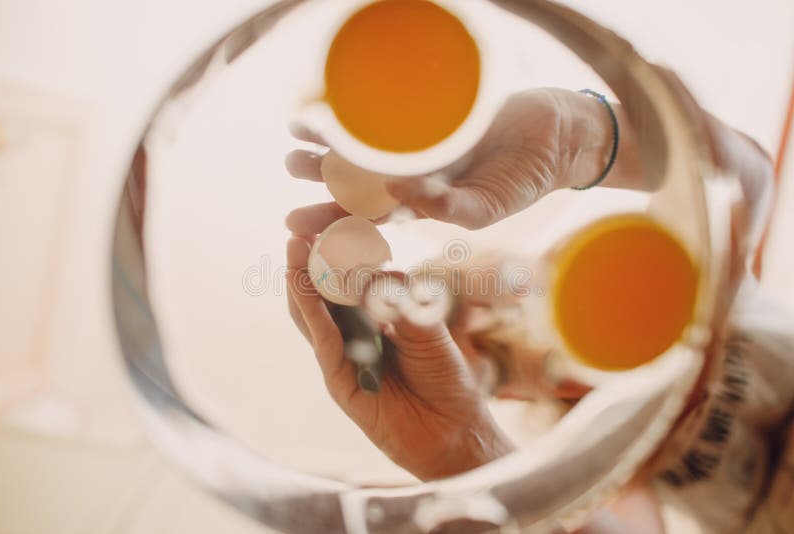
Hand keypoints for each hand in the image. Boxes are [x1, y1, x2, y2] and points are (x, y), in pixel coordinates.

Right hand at [285, 236, 513, 479]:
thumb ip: (401, 304)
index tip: (333, 224)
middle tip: (300, 230)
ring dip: (302, 282)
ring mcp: (341, 359)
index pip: (348, 282)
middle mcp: (353, 336)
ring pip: (313, 315)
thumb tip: (380, 271)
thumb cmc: (445, 378)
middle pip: (322, 295)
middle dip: (310, 263)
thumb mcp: (427, 330)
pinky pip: (323, 342)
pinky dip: (313, 314)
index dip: (338, 255)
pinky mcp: (338, 382)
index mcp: (375, 319)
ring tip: (294, 249)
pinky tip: (304, 288)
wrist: (453, 429)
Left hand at [286, 88, 631, 233]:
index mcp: (420, 205)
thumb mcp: (488, 205)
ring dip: (327, 151)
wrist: (553, 135)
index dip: (334, 230)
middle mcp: (410, 176)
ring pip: (361, 151)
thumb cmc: (524, 179)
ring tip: (293, 146)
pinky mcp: (423, 117)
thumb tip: (399, 195)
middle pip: (356, 189)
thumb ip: (447, 207)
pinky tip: (329, 106)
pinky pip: (382, 116)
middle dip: (320, 194)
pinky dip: (356, 113)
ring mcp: (414, 145)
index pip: (369, 223)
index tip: (299, 233)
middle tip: (289, 192)